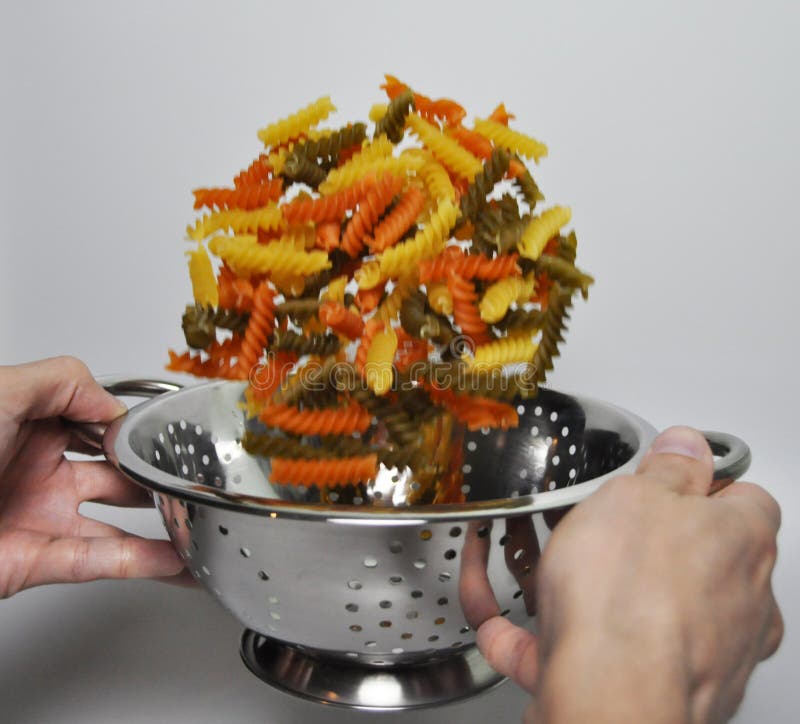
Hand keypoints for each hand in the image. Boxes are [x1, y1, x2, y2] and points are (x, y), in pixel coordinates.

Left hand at [0, 357, 184, 598]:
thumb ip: (63, 380)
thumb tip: (112, 405)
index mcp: (26, 424)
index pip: (96, 420)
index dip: (132, 425)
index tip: (163, 432)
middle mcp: (35, 468)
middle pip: (113, 469)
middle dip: (154, 470)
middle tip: (191, 474)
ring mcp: (38, 515)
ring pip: (115, 519)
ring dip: (159, 523)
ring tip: (198, 519)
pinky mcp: (35, 560)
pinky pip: (100, 559)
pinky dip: (142, 561)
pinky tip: (176, 558)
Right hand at [477, 426, 781, 723]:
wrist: (609, 697)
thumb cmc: (630, 598)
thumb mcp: (639, 495)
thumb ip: (669, 466)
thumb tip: (687, 445)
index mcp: (741, 544)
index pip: (742, 498)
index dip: (699, 483)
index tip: (662, 477)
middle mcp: (738, 605)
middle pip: (695, 557)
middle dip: (643, 543)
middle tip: (597, 528)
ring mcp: (704, 656)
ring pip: (644, 615)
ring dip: (594, 597)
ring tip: (543, 582)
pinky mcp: (656, 692)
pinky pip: (595, 660)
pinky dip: (548, 645)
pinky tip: (506, 632)